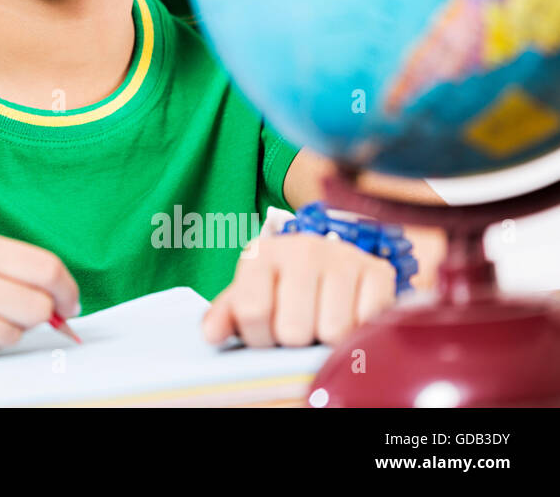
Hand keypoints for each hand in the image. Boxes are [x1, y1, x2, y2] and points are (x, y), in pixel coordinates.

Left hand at [201, 233, 395, 346]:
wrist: (328, 257)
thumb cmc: (282, 285)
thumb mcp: (249, 293)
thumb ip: (226, 314)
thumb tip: (212, 334)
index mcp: (262, 253)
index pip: (253, 312)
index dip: (259, 337)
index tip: (266, 331)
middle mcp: (303, 248)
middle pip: (294, 330)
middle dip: (294, 341)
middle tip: (298, 328)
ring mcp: (343, 257)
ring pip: (334, 333)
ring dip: (327, 340)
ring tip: (322, 321)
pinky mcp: (378, 270)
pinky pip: (370, 324)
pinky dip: (361, 331)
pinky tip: (349, 315)